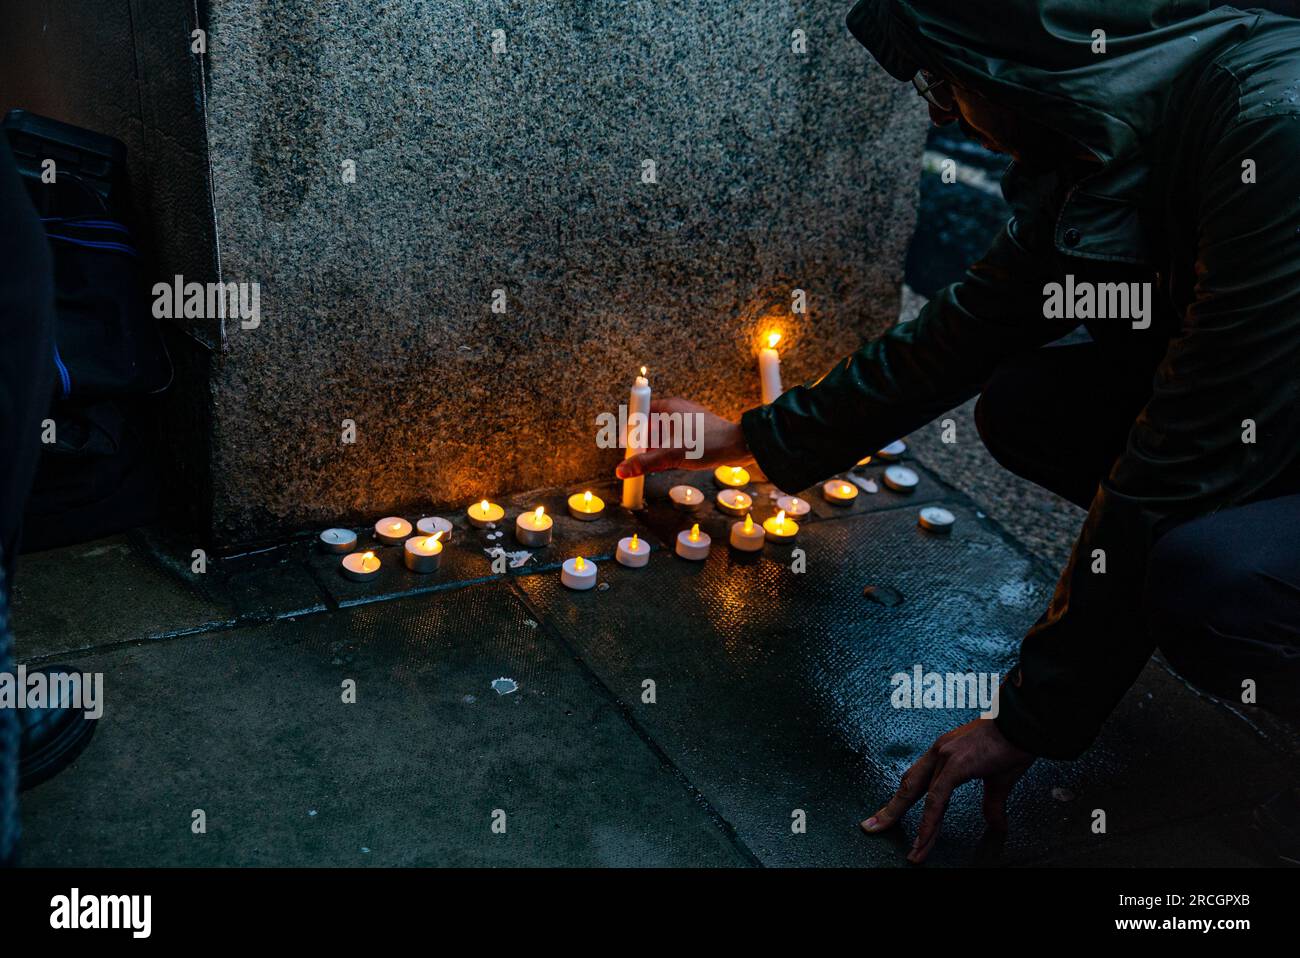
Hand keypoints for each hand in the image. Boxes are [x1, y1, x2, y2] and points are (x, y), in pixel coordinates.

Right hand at [615, 397, 751, 477]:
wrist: (741, 446)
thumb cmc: (710, 442)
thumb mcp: (672, 454)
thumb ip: (646, 462)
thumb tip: (623, 470)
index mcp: (668, 407)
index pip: (639, 412)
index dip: (630, 429)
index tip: (626, 445)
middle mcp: (676, 411)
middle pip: (648, 426)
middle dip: (642, 443)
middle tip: (637, 459)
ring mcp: (686, 421)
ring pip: (661, 435)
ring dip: (655, 449)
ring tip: (652, 463)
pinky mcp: (695, 433)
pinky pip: (674, 440)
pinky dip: (668, 451)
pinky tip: (669, 463)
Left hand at [861, 718, 1033, 863]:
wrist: (1026, 723)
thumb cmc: (1014, 744)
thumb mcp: (999, 780)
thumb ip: (992, 804)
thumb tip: (996, 826)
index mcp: (945, 752)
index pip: (917, 780)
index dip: (902, 798)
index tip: (888, 813)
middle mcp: (939, 752)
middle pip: (908, 786)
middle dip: (891, 810)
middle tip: (872, 828)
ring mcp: (944, 756)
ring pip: (919, 795)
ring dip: (914, 826)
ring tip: (913, 853)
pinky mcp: (955, 763)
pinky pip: (937, 798)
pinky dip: (930, 821)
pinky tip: (926, 839)